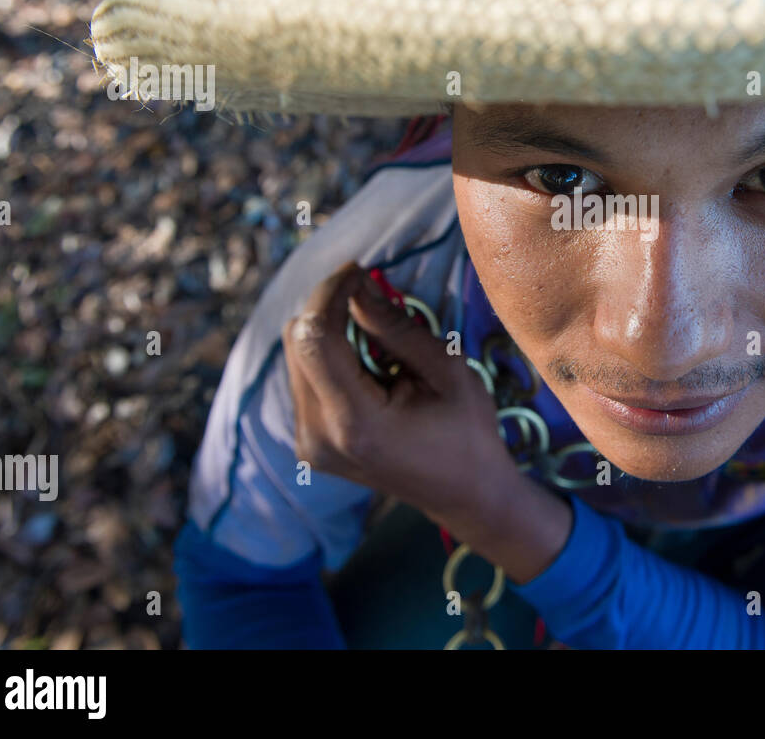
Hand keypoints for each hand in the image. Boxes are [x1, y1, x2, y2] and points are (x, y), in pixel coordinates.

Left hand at [281, 261, 516, 522]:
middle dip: (329, 308)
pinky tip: (370, 368)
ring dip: (330, 332)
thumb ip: (396, 328)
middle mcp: (319, 436)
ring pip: (296, 356)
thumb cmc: (468, 432)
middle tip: (372, 295)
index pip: (314, 338)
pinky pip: (304, 377)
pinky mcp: (308, 442)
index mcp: (356, 422)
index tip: (359, 270)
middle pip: (297, 342)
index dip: (329, 292)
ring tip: (379, 344)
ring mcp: (309, 443)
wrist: (466, 495)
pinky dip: (331, 357)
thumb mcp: (448, 371)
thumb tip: (358, 286)